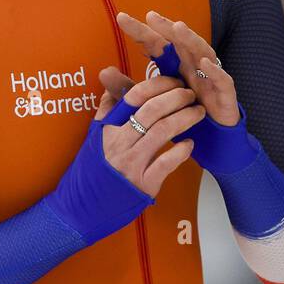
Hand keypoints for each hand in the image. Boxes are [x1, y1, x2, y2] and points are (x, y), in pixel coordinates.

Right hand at [92, 66, 204, 197]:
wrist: (85, 207)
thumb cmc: (95, 169)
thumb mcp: (95, 134)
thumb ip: (106, 106)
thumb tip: (110, 77)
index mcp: (109, 128)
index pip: (135, 96)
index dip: (158, 84)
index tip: (174, 81)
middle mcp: (120, 143)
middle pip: (152, 110)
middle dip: (176, 97)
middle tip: (190, 94)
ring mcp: (132, 163)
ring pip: (163, 132)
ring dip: (185, 118)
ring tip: (198, 112)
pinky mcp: (144, 184)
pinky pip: (167, 163)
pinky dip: (181, 151)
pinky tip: (190, 144)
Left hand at [115, 10, 239, 126]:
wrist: (212, 137)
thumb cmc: (183, 112)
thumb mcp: (150, 99)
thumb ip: (128, 88)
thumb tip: (103, 72)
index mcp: (174, 64)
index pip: (155, 43)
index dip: (140, 30)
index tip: (121, 18)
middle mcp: (192, 65)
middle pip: (179, 41)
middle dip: (165, 27)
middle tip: (151, 16)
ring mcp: (209, 77)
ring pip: (201, 52)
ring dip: (190, 39)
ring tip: (178, 28)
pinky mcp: (224, 94)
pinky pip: (221, 79)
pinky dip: (214, 71)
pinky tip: (204, 63)